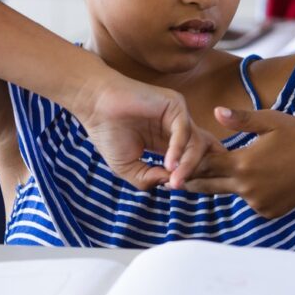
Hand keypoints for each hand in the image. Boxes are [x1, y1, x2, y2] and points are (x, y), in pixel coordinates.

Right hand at [72, 74, 223, 190]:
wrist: (94, 106)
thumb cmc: (107, 134)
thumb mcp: (128, 167)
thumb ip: (149, 179)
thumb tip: (171, 184)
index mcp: (168, 143)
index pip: (191, 162)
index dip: (189, 177)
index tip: (176, 189)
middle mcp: (177, 129)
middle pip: (201, 153)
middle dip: (196, 173)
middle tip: (181, 187)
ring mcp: (178, 116)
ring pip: (196, 144)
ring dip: (188, 166)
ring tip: (175, 182)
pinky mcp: (176, 105)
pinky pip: (184, 131)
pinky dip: (178, 150)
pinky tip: (169, 165)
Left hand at [179, 107, 294, 218]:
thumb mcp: (270, 121)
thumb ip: (240, 120)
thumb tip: (215, 111)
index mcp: (243, 164)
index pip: (205, 166)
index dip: (189, 164)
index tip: (171, 166)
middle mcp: (247, 188)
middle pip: (210, 186)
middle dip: (194, 183)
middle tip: (174, 183)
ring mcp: (259, 202)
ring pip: (235, 194)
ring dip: (231, 185)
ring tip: (233, 174)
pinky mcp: (271, 211)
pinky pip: (253, 202)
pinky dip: (253, 193)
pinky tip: (267, 180)